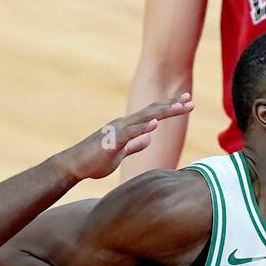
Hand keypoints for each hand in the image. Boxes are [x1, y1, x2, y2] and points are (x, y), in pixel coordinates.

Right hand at [62, 94, 194, 180]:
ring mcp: (117, 130)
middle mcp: (123, 124)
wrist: (74, 166)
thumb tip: (149, 139)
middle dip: (172, 105)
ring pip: (143, 118)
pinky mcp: (110, 141)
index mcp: (127, 127)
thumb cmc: (95, 160)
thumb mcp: (120, 153)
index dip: (169, 108)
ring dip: (162, 112)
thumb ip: (135, 144)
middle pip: (152, 112)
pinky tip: (154, 124)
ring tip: (179, 106)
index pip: (152, 114)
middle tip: (190, 99)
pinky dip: (142, 128)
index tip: (186, 102)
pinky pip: (129, 134)